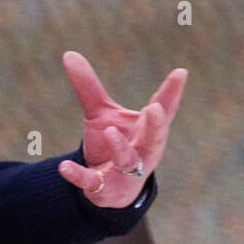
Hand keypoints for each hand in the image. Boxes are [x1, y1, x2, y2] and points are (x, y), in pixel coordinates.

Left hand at [57, 51, 187, 208]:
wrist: (110, 189)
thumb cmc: (115, 144)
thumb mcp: (102, 113)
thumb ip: (89, 86)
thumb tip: (69, 54)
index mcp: (147, 131)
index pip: (163, 111)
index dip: (172, 93)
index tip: (180, 73)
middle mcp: (142, 151)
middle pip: (154, 138)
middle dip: (156, 125)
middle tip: (154, 108)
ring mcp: (125, 172)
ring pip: (127, 161)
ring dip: (120, 147)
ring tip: (110, 131)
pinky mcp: (104, 187)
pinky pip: (92, 182)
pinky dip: (78, 175)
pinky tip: (63, 167)